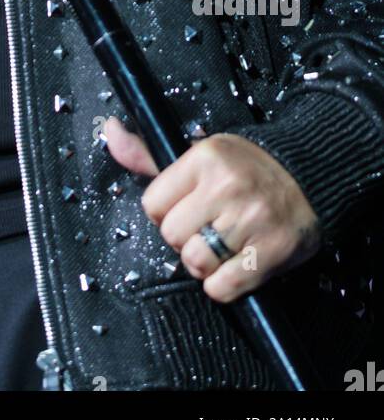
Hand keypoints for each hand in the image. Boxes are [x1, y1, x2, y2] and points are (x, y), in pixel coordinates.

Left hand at [101, 116, 321, 301]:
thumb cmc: (246, 166)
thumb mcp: (199, 153)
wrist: (310, 175)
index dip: (165, 213)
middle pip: (173, 236)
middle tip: (206, 229)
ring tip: (221, 246)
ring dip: (204, 264)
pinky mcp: (272, 251)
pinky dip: (224, 284)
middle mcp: (227, 186)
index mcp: (204, 158)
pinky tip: (235, 264)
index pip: (153, 204)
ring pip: (196, 262)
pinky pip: (224, 287)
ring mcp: (251, 219)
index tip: (184, 208)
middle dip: (184, 239)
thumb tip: (109, 132)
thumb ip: (148, 154)